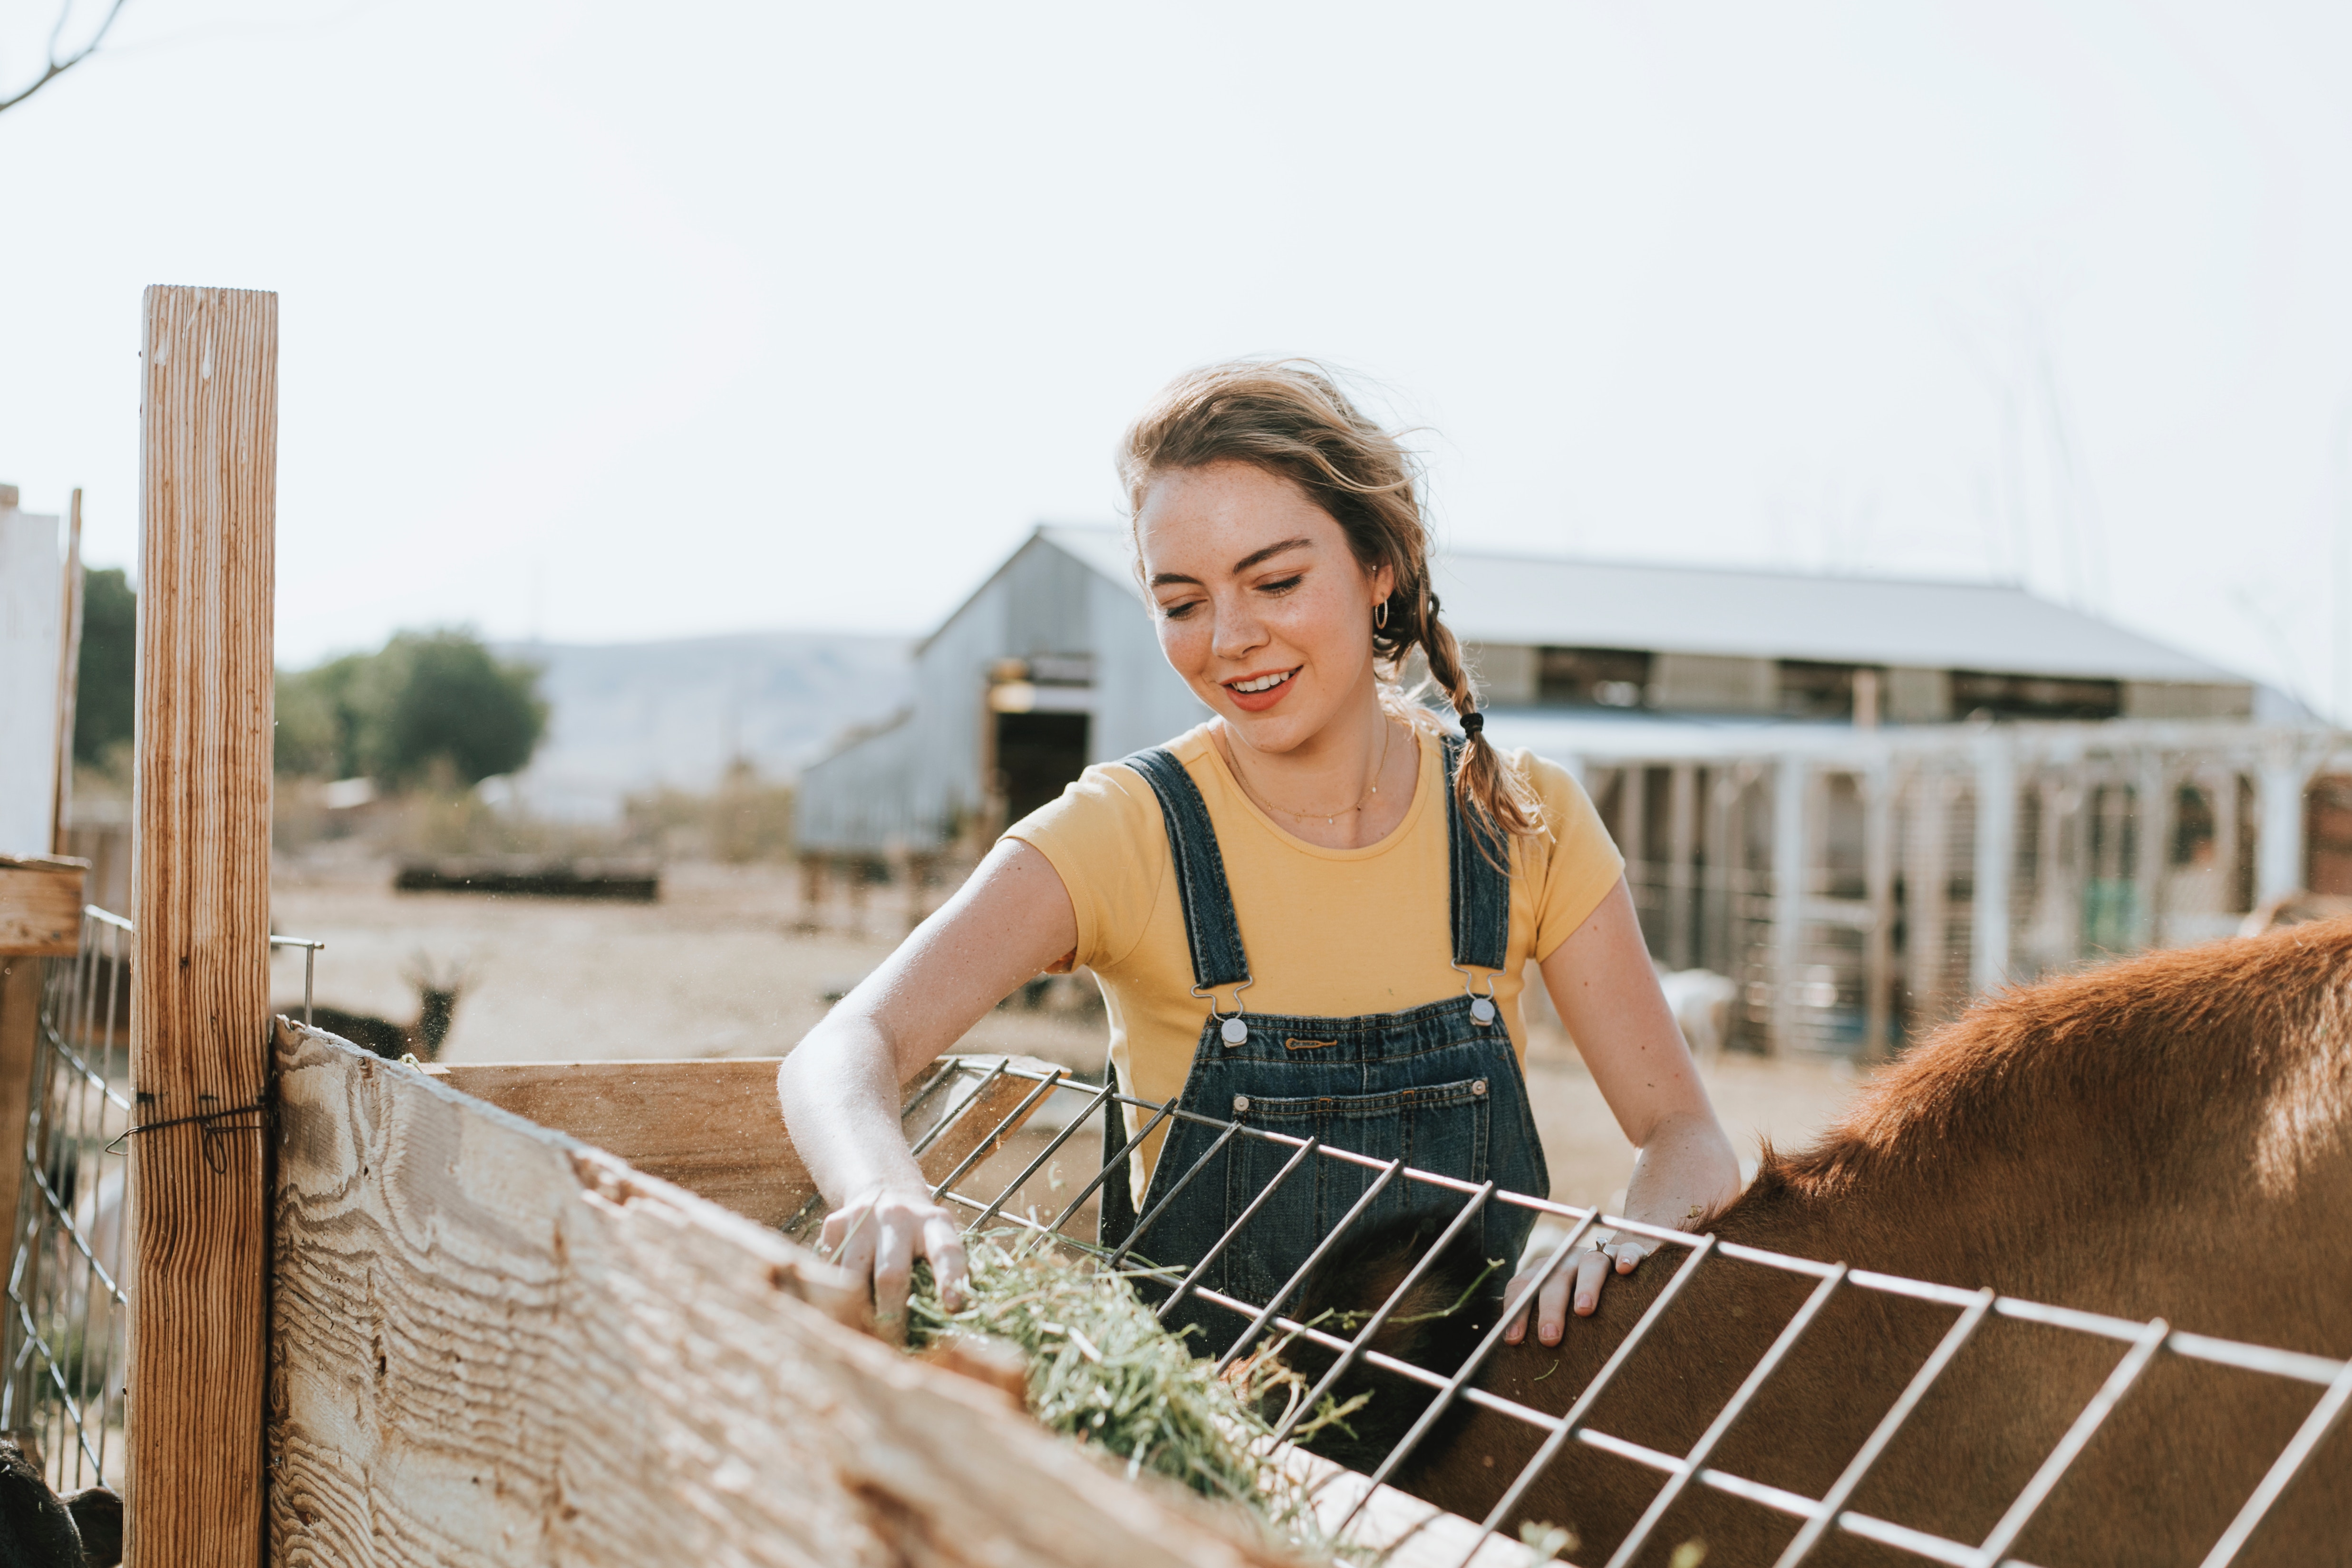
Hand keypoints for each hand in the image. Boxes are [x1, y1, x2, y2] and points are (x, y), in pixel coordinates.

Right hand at [820, 1184, 968, 1342]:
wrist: (884, 1188)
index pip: (946, 1251)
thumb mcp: (939, 1240)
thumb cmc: (918, 1232)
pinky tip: (845, 1305)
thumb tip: (948, 1324)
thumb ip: (944, 1274)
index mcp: (934, 1223)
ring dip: (858, 1313)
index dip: (950, 1279)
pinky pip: (831, 1271)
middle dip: (891, 1318)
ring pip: (853, 1278)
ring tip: (865, 1336)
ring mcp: (862, 1219)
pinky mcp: (835, 1224)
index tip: (953, 1307)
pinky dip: (836, 1294)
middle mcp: (898, 1217)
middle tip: (894, 1345)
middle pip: (890, 1276)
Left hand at [1501, 1236, 1648, 1346]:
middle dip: (1550, 1307)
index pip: (1523, 1285)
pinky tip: (1625, 1270)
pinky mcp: (1627, 1252)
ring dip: (1586, 1285)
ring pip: (1590, 1264)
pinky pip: (1628, 1250)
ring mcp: (1597, 1254)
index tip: (1514, 1340)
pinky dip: (1627, 1257)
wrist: (1615, 1266)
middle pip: (1555, 1277)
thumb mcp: (1556, 1307)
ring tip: (1584, 1310)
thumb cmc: (1578, 1298)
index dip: (1517, 1310)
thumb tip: (1519, 1353)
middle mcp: (1567, 1260)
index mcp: (1544, 1272)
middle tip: (1549, 1337)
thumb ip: (1541, 1324)